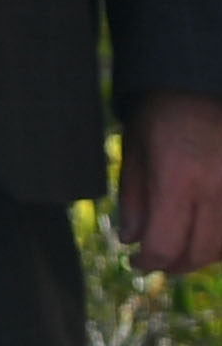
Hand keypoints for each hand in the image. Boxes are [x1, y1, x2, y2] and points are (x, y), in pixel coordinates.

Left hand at [121, 90, 221, 275]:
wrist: (205, 81)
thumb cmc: (163, 111)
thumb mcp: (135, 149)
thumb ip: (134, 198)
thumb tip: (132, 241)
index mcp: (178, 176)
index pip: (166, 246)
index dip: (148, 262)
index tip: (136, 261)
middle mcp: (217, 186)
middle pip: (199, 253)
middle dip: (173, 263)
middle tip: (156, 259)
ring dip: (201, 254)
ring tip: (179, 244)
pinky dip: (221, 239)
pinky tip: (204, 229)